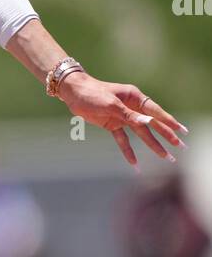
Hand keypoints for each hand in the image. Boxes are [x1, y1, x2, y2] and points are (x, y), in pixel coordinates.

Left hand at [57, 72, 187, 167]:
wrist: (73, 93)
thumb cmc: (93, 93)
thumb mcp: (111, 104)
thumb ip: (129, 115)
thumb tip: (148, 122)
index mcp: (134, 97)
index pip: (156, 112)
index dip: (169, 122)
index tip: (182, 131)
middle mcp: (132, 107)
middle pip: (153, 124)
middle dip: (166, 136)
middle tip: (180, 147)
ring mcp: (123, 117)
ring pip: (141, 134)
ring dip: (153, 145)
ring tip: (166, 157)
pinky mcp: (112, 124)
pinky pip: (123, 140)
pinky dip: (128, 151)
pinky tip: (135, 164)